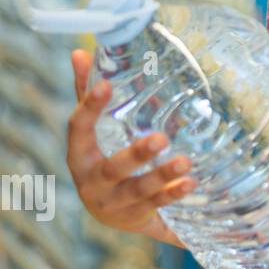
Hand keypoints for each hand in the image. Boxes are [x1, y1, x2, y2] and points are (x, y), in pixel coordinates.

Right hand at [66, 49, 192, 244]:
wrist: (112, 214)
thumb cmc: (101, 160)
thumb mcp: (94, 130)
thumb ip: (87, 94)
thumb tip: (80, 51)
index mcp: (80, 156)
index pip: (77, 130)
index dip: (89, 108)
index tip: (107, 85)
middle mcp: (93, 183)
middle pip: (113, 168)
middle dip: (136, 155)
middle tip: (161, 138)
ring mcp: (115, 203)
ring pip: (139, 192)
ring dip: (162, 177)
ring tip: (186, 163)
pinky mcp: (137, 217)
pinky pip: (157, 208)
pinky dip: (173, 196)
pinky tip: (190, 183)